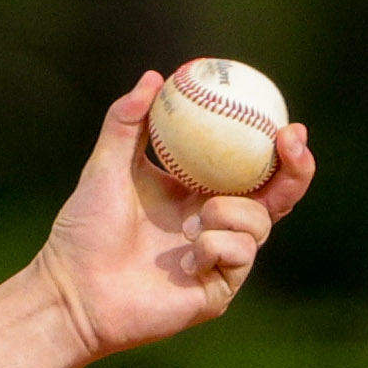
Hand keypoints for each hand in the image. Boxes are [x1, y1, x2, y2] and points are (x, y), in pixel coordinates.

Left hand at [34, 71, 315, 367]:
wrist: (71, 291)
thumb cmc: (83, 233)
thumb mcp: (104, 168)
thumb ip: (126, 123)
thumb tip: (154, 77)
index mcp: (196, 194)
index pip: (249, 167)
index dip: (276, 146)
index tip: (286, 122)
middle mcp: (214, 224)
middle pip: (276, 195)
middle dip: (296, 169)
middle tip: (290, 143)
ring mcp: (219, 257)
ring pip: (260, 223)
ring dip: (231, 213)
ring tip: (192, 223)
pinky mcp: (218, 288)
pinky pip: (241, 255)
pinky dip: (217, 247)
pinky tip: (184, 260)